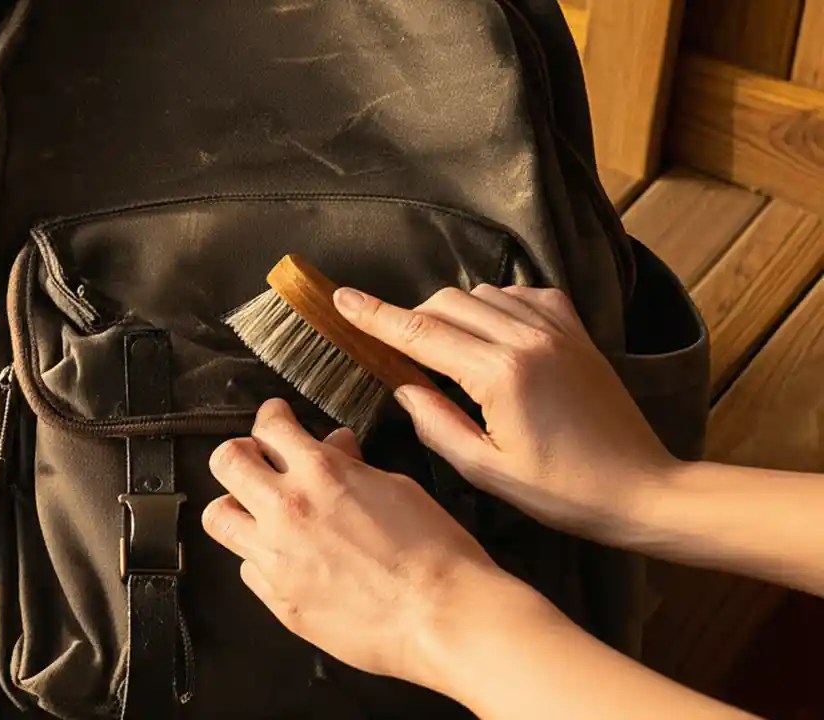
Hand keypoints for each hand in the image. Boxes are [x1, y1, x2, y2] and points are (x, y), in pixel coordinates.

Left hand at [203, 399, 511, 690]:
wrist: (443, 617)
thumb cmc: (435, 554)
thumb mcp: (396, 487)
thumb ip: (351, 467)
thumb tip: (333, 450)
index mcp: (320, 473)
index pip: (269, 426)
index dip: (271, 417)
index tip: (275, 419)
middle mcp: (287, 510)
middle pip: (225, 462)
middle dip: (240, 454)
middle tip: (256, 459)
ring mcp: (276, 558)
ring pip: (218, 518)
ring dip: (236, 507)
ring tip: (257, 510)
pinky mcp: (279, 600)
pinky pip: (247, 568)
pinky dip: (260, 558)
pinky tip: (286, 558)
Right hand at [333, 284, 678, 540]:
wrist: (642, 487)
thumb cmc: (563, 491)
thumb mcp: (486, 470)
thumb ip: (436, 424)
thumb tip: (402, 388)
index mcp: (500, 374)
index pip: (421, 332)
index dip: (375, 315)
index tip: (341, 299)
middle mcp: (527, 338)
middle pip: (447, 303)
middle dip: (412, 317)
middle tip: (395, 347)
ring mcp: (556, 329)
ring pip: (481, 295)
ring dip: (452, 312)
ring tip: (444, 349)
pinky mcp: (576, 330)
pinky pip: (521, 295)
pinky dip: (495, 305)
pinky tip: (491, 333)